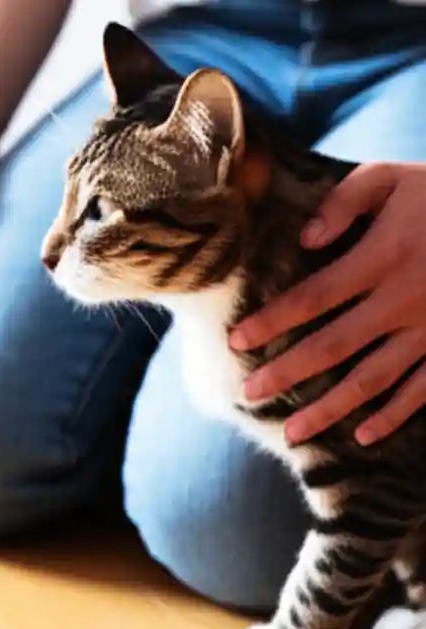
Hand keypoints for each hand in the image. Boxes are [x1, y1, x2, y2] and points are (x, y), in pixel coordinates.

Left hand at [229, 162, 425, 445]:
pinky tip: (364, 436)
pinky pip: (425, 388)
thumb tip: (304, 239)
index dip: (273, 320)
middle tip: (249, 395)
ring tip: (293, 434)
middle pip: (335, 345)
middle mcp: (405, 299)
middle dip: (288, 373)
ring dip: (333, 409)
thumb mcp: (392, 178)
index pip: (315, 296)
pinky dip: (396, 415)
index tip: (236, 341)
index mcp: (383, 257)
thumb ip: (345, 201)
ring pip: (375, 377)